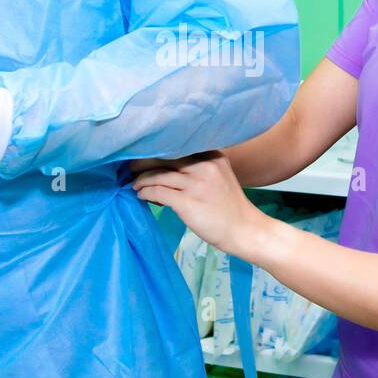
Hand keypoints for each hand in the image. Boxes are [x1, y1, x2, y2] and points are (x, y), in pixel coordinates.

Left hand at [132, 152, 271, 259]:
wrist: (245, 230)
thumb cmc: (230, 208)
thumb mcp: (220, 176)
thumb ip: (200, 168)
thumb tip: (168, 168)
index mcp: (213, 156)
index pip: (178, 147)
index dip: (159, 151)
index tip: (145, 155)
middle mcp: (204, 165)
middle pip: (165, 157)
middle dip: (144, 162)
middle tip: (131, 168)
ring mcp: (195, 183)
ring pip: (158, 175)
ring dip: (142, 180)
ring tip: (134, 184)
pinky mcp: (187, 202)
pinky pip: (158, 192)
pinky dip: (145, 192)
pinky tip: (141, 195)